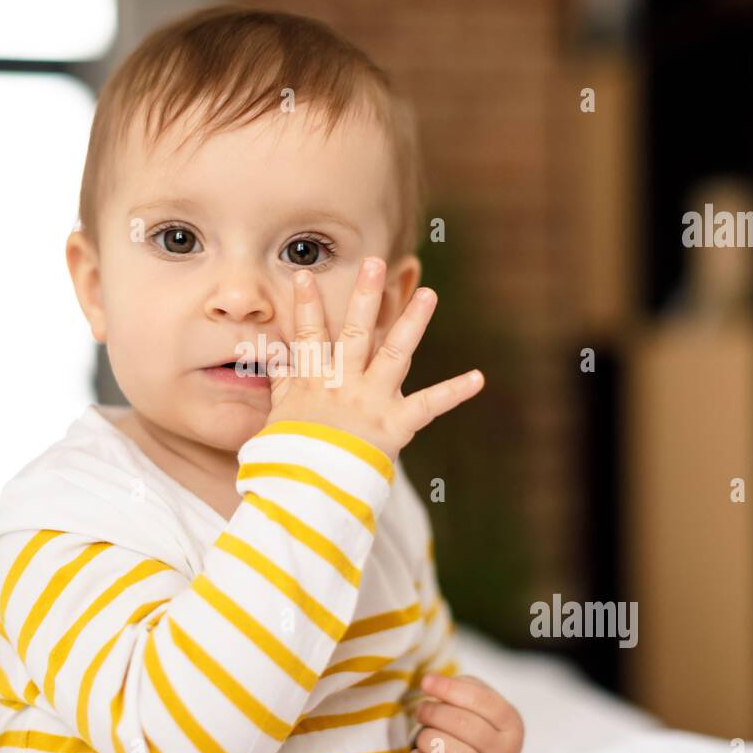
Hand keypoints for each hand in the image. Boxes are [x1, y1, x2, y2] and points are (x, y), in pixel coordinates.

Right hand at [264, 256, 483, 458]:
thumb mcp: (278, 419)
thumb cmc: (288, 461)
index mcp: (312, 383)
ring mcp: (371, 401)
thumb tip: (273, 356)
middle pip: (355, 331)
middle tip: (377, 262)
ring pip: (394, 353)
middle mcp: (343, 384)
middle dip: (366, 296)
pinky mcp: (395, 425)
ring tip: (429, 293)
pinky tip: (478, 377)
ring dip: (413, 322)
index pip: (307, 336)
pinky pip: (429, 405)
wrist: (307, 491)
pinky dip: (454, 392)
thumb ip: (282, 384)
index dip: (306, 305)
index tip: (305, 275)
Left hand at [409, 673, 523, 752]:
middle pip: (466, 726)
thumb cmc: (465, 731)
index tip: (426, 682)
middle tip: (421, 712)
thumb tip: (433, 681)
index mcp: (512, 725)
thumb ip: (460, 688)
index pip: (483, 700)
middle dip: (434, 713)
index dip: (450, 689)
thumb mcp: (472, 706)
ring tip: (423, 736)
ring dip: (428, 740)